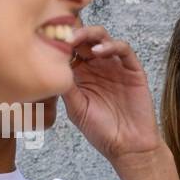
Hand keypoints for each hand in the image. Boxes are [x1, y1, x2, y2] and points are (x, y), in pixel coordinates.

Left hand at [61, 26, 161, 161]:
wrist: (128, 147)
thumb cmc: (101, 132)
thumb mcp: (76, 108)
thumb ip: (66, 86)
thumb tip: (50, 63)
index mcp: (81, 75)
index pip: (69, 49)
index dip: (60, 41)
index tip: (47, 38)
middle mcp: (97, 67)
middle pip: (85, 38)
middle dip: (73, 32)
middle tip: (62, 34)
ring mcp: (115, 67)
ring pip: (103, 38)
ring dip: (90, 34)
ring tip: (77, 40)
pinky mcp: (133, 70)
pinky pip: (124, 50)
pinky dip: (112, 45)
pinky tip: (99, 52)